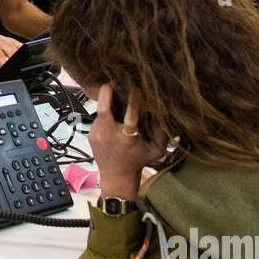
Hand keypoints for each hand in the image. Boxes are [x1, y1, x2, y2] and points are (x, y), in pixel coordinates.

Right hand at [0, 27, 22, 69]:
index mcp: (8, 41)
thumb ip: (14, 46)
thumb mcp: (5, 40)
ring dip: (3, 61)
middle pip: (10, 51)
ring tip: (5, 68)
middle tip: (16, 65)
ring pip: (0, 54)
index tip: (23, 59)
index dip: (21, 53)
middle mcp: (1, 43)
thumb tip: (23, 53)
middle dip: (13, 58)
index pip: (17, 47)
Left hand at [89, 83, 167, 199]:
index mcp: (127, 138)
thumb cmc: (137, 162)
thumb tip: (166, 112)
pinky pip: (98, 119)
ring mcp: (98, 135)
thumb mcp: (156, 150)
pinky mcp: (91, 135)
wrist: (116, 177)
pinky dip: (105, 116)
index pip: (130, 115)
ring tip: (116, 97)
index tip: (135, 87)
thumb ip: (162, 132)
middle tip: (112, 80)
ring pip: (101, 111)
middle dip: (106, 91)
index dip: (133, 100)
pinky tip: (113, 116)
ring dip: (108, 103)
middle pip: (103, 108)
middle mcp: (110, 135)